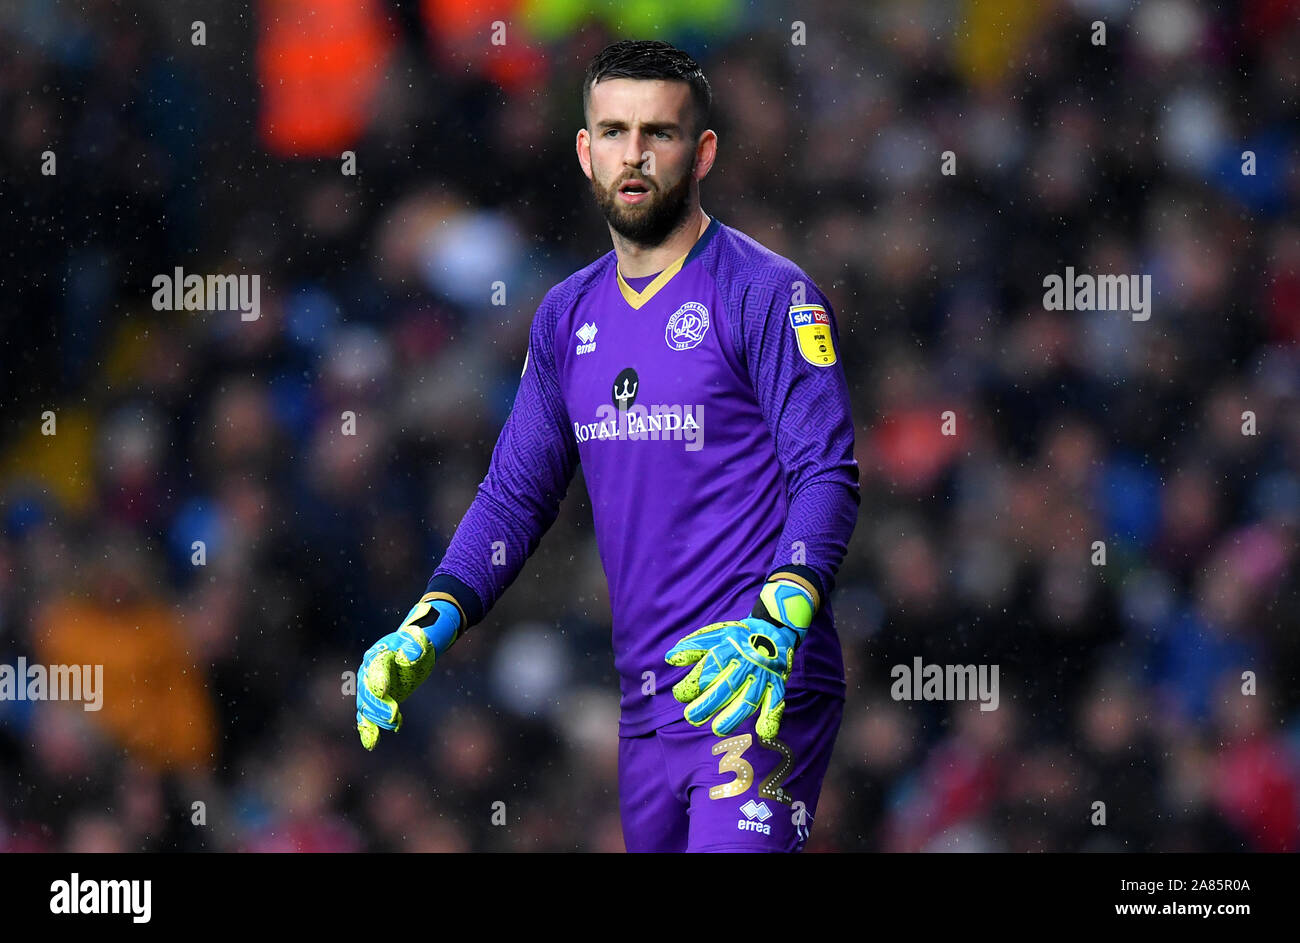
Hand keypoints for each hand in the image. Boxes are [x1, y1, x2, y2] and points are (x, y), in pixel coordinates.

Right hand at [356, 596, 460, 749]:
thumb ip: (415, 644)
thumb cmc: (416, 644)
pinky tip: (371, 744)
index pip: (376, 668)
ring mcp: (369, 688)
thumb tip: (411, 654)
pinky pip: (365, 718)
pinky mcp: (375, 702)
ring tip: (394, 724)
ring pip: (366, 707)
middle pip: (368, 691)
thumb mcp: (419, 640)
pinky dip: (367, 731)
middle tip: (393, 714)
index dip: (379, 680)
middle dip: (379, 704)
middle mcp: (368, 672)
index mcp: (378, 654)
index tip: (384, 692)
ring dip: (377, 718)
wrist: (413, 651)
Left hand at [663, 579, 814, 739]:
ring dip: (733, 717)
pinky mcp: (777, 685)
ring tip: (717, 730)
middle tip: (691, 718)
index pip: (709, 669)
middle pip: (726, 688)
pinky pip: (776, 703)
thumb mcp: (716, 634)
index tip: (680, 695)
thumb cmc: (740, 636)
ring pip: (749, 700)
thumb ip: (693, 646)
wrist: (774, 629)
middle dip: (707, 705)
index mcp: (730, 650)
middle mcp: (746, 664)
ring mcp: (762, 676)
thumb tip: (669, 659)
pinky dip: (771, 717)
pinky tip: (763, 732)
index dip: (693, 683)